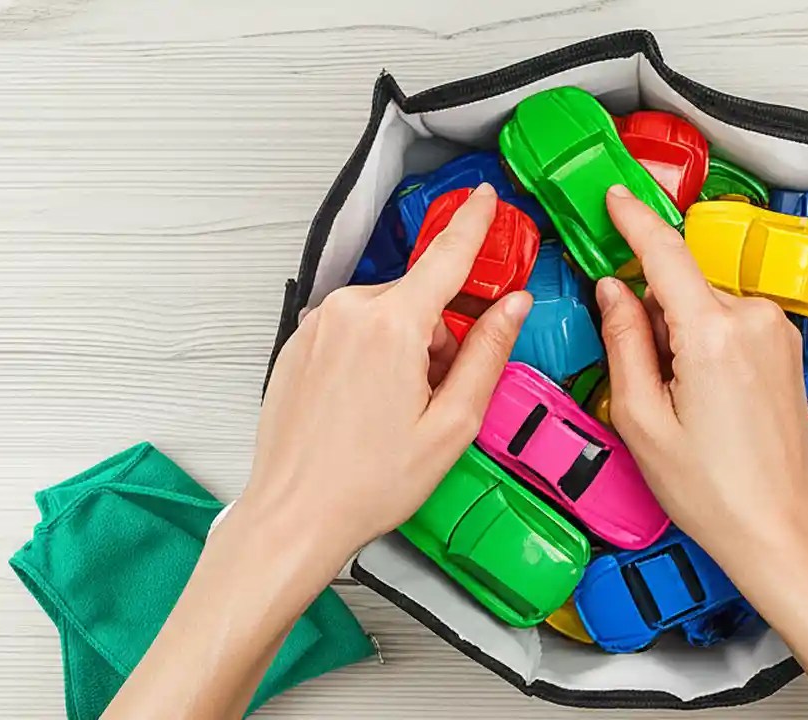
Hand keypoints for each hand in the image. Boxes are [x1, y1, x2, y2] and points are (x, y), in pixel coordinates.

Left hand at [234, 182, 531, 567]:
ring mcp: (317, 327)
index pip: (446, 256)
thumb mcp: (452, 424)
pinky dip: (372, 358)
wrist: (294, 516)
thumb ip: (487, 353)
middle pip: (419, 300)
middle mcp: (348, 312)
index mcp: (391, 325)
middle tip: (436, 399)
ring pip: (386, 317)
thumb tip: (513, 307)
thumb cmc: (367, 482)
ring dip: (405, 350)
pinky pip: (353, 332)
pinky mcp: (299, 344)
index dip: (472, 225)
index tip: (484, 198)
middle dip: (439, 337)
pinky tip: (367, 407)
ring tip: (396, 412)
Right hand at [595, 185, 807, 575]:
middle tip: (645, 382)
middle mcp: (752, 320)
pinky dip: (704, 344)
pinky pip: (729, 323)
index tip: (614, 197)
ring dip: (679, 334)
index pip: (665, 252)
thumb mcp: (641, 419)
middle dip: (651, 314)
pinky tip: (703, 398)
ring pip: (704, 306)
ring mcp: (775, 333)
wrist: (778, 527)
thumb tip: (614, 289)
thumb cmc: (712, 489)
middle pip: (681, 286)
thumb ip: (624, 340)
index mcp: (712, 333)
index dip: (634, 220)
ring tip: (680, 403)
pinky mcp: (784, 348)